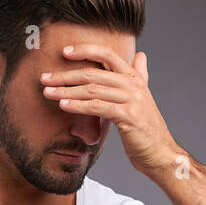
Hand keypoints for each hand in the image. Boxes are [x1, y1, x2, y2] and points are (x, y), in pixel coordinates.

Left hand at [40, 45, 180, 177]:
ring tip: (48, 92)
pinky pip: (97, 107)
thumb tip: (141, 56)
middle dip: (65, 75)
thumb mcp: (142, 99)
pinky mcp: (128, 116)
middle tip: (45, 78)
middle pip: (94, 72)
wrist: (160, 154)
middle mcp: (134, 85)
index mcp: (135, 78)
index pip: (107, 54)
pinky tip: (63, 105)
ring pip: (92, 90)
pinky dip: (78, 106)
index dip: (85, 50)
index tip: (64, 51)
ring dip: (66, 91)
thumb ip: (140, 76)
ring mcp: (132, 99)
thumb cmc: (146, 130)